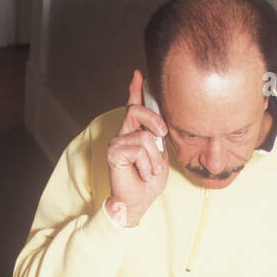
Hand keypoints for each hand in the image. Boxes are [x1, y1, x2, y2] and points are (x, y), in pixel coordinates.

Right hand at [104, 69, 168, 225]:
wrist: (138, 202)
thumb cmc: (149, 181)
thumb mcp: (160, 155)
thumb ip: (158, 138)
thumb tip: (161, 126)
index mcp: (135, 132)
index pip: (134, 106)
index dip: (135, 89)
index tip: (138, 74)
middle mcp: (123, 134)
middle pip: (136, 110)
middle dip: (154, 120)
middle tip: (163, 135)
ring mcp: (116, 142)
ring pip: (143, 137)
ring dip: (154, 158)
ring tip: (151, 170)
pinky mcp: (113, 153)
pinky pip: (138, 150)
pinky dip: (147, 165)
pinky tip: (143, 174)